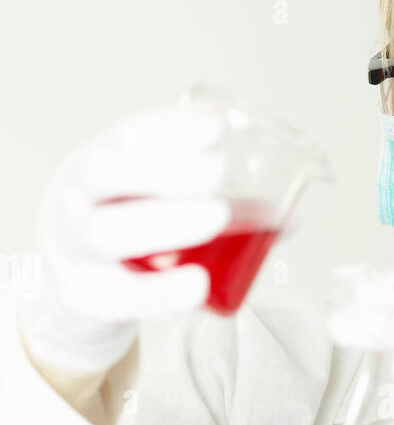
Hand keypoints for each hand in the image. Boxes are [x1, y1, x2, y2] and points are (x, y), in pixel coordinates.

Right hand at [18, 105, 231, 373]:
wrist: (72, 288)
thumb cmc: (125, 229)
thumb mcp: (145, 199)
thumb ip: (203, 196)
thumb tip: (289, 216)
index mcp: (97, 161)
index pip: (126, 134)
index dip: (171, 127)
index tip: (217, 128)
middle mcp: (76, 199)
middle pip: (106, 173)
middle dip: (168, 168)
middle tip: (219, 175)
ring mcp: (77, 250)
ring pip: (106, 231)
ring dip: (167, 221)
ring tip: (218, 217)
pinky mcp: (93, 298)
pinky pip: (125, 294)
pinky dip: (162, 291)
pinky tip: (196, 283)